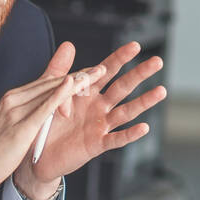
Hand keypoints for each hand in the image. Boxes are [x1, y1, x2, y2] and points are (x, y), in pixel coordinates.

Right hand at [0, 43, 97, 199]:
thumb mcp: (7, 130)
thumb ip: (23, 119)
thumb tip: (36, 119)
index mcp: (12, 100)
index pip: (45, 84)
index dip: (69, 78)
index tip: (88, 74)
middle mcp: (13, 99)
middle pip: (51, 82)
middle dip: (79, 76)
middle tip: (103, 69)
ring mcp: (15, 111)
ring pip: (50, 89)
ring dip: (76, 81)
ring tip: (99, 74)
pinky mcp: (18, 126)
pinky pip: (43, 107)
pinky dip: (59, 94)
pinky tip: (74, 86)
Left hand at [12, 41, 165, 199]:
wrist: (37, 155)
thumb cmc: (46, 123)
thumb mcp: (49, 94)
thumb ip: (58, 71)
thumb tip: (68, 44)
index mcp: (87, 92)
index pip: (106, 71)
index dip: (120, 58)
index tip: (135, 45)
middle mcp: (98, 107)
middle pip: (122, 87)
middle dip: (139, 74)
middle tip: (158, 61)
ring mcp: (99, 125)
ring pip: (125, 112)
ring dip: (144, 102)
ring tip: (161, 91)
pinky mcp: (96, 144)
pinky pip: (115, 139)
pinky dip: (129, 134)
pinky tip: (144, 127)